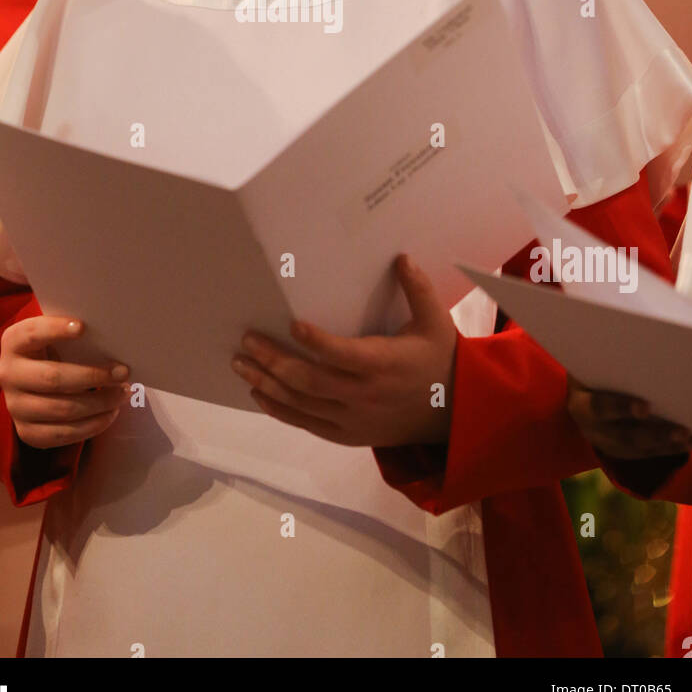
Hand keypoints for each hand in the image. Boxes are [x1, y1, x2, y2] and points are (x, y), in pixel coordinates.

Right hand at [0, 315, 128, 449]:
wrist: (33, 382)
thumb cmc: (54, 351)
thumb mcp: (55, 336)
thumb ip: (72, 331)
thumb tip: (112, 336)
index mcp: (13, 342)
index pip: (32, 333)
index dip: (56, 329)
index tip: (83, 327)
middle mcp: (8, 374)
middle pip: (53, 378)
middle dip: (93, 376)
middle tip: (123, 372)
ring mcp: (15, 406)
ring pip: (62, 409)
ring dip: (99, 403)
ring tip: (122, 394)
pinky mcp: (26, 432)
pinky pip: (62, 434)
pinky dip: (92, 425)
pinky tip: (110, 413)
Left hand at [231, 254, 456, 447]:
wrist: (451, 414)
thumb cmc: (438, 360)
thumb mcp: (436, 322)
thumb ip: (419, 289)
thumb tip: (401, 257)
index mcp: (384, 364)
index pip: (344, 355)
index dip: (318, 342)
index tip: (292, 325)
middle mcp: (364, 395)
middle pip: (311, 381)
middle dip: (274, 361)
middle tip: (247, 341)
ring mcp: (352, 419)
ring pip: (302, 403)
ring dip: (267, 383)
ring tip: (240, 363)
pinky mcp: (346, 434)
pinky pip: (306, 423)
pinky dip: (279, 409)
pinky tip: (259, 392)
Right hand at [566, 375, 691, 459]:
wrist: (580, 399)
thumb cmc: (590, 374)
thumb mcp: (589, 369)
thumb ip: (607, 364)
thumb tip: (640, 349)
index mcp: (581, 405)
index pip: (600, 407)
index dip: (621, 408)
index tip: (646, 408)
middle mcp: (594, 430)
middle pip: (625, 435)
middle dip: (655, 434)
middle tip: (681, 431)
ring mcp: (609, 444)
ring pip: (641, 448)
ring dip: (668, 444)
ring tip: (691, 438)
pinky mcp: (624, 452)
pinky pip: (648, 453)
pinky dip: (670, 448)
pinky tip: (690, 443)